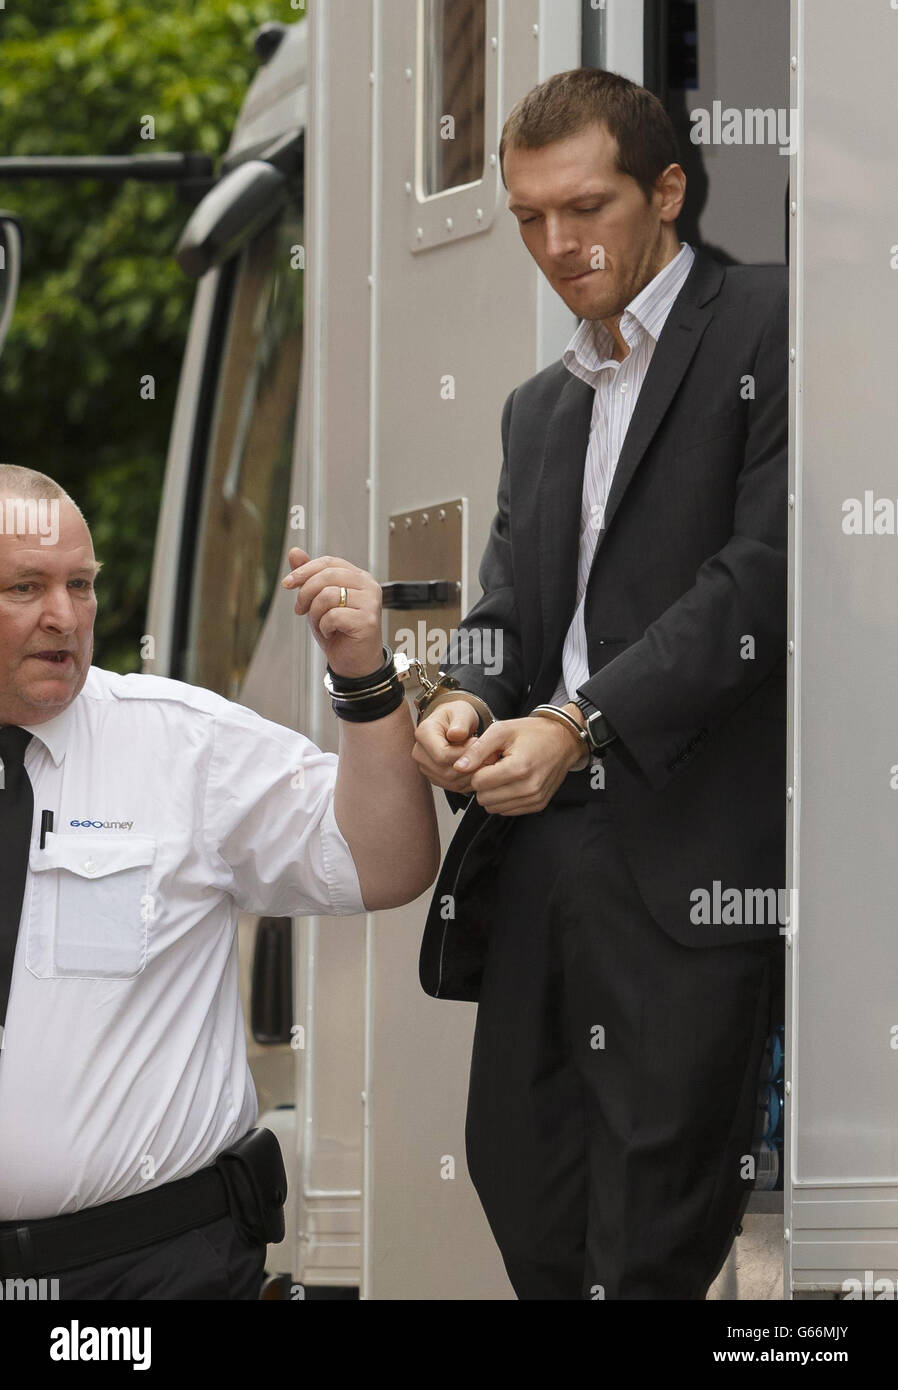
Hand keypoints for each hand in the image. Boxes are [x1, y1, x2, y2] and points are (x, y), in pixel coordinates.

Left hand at [282, 549, 383, 677]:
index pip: (329, 562)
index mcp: (358, 577)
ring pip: (328, 595)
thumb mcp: (318, 601)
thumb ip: (309, 577)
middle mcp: (368, 586)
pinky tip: (331, 632)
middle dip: (305, 593)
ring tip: (321, 623)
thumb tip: (295, 552)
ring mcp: (370, 603)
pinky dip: (324, 626)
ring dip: (315, 613)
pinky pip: (333, 615)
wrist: (353, 663)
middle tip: (300, 610)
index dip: (304, 570)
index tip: (287, 584)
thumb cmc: (338, 632)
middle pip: (327, 576)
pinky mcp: (367, 620)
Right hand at [413, 699, 496, 794]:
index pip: (442, 755)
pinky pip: (453, 786)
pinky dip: (468, 781)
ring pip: (450, 781)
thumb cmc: (458, 716)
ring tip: (484, 761)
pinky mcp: (434, 776)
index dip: (463, 754)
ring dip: (470, 775)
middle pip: (445, 771)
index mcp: (423, 733)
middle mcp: (420, 752)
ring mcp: (426, 766)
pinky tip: (478, 769)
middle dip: (469, 766)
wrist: (454, 724)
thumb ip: (460, 722)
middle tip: (486, 756)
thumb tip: (455, 734)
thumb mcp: (462, 712)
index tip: (477, 743)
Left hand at [452, 715, 583, 815]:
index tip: (488, 758)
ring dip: (493, 792)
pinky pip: (507, 811)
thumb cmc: (532, 732)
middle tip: (496, 765)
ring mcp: (534, 799)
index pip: (478, 782)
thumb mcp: (501, 730)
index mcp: (518, 768)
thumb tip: (458, 767)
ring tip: (504, 773)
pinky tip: (512, 781)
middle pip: (484, 798)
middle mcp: (528, 788)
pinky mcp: (537, 805)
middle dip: (484, 782)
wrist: (563, 740)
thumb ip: (477, 750)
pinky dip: (504, 798)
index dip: (478, 769)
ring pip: (493, 808)